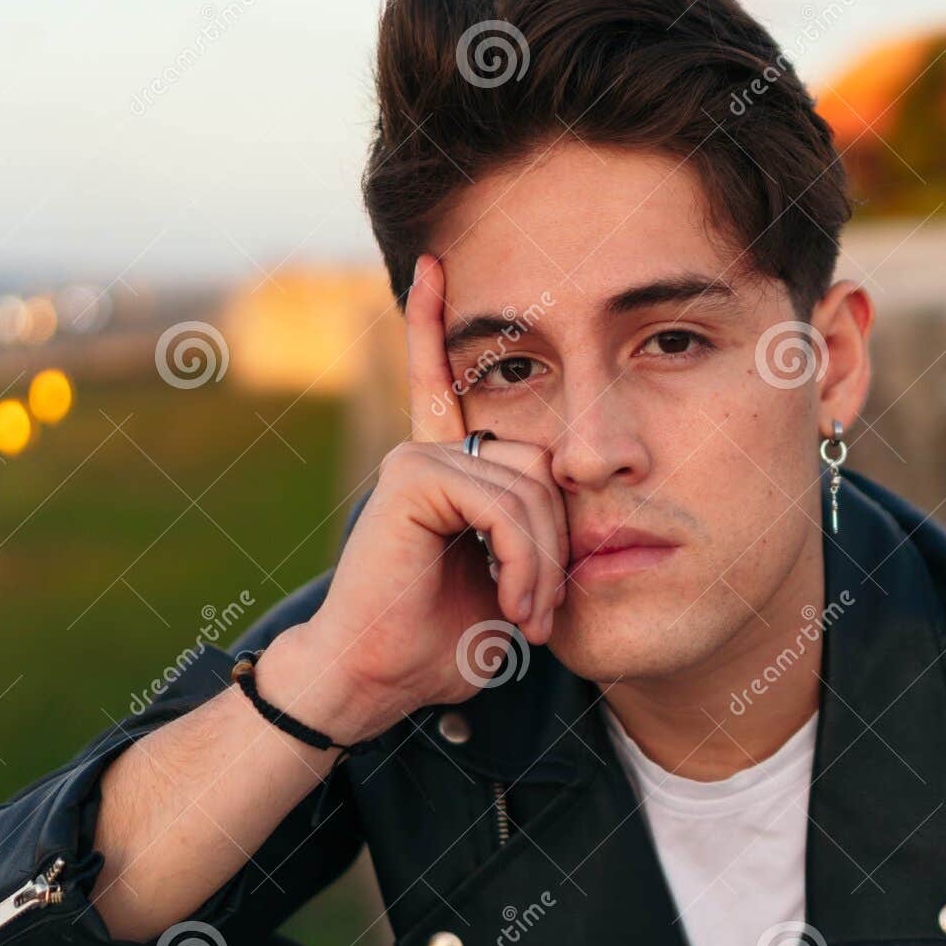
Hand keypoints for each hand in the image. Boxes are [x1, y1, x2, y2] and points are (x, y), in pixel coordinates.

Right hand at [260, 254, 568, 742]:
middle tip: (544, 613)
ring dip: (543, 564)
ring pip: (531, 488)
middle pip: (542, 464)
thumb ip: (530, 537)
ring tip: (528, 617)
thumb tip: (571, 498)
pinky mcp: (411, 476)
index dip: (433, 325)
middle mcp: (428, 452)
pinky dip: (521, 558)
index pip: (444, 383)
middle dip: (557, 544)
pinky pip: (504, 503)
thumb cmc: (439, 643)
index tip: (431, 263)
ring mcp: (417, 457)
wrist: (374, 681)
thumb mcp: (506, 586)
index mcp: (444, 471)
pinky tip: (510, 599)